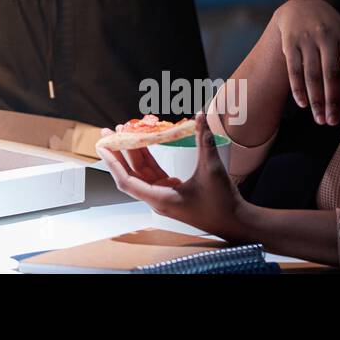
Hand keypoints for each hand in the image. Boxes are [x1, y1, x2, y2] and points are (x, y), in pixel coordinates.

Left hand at [98, 114, 253, 241]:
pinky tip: (144, 143)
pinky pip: (154, 173)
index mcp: (161, 199)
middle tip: (108, 131)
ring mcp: (164, 196)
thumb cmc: (223, 203)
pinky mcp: (172, 193)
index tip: (103, 146)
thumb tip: (200, 116)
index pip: (126, 181)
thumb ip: (204, 141)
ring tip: (123, 132)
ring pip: (141, 172)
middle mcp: (158, 198)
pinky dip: (148, 158)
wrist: (237, 222)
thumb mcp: (212, 169)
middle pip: (130, 174)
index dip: (113, 163)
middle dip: (118, 152)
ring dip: (132, 153)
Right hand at [272, 0, 339, 124]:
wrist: (301, 6)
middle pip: (330, 74)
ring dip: (315, 99)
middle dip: (332, 100)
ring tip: (319, 118)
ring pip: (311, 74)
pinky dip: (298, 88)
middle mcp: (327, 36)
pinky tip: (303, 104)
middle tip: (332, 122)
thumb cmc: (331, 29)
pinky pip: (293, 69)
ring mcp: (306, 39)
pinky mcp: (289, 42)